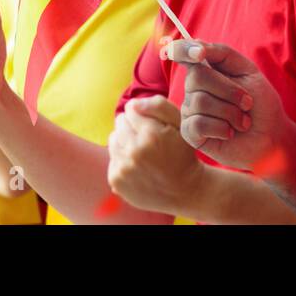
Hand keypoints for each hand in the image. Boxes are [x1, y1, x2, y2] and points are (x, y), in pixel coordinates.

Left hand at [106, 95, 205, 214]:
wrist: (184, 191)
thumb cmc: (183, 154)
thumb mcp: (180, 124)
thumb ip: (158, 105)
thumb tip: (132, 104)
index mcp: (151, 134)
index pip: (131, 108)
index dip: (142, 114)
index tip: (152, 125)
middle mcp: (134, 151)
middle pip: (120, 122)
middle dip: (132, 126)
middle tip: (147, 139)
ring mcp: (123, 167)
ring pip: (113, 138)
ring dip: (125, 141)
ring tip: (142, 152)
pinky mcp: (116, 180)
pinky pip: (112, 158)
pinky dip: (122, 159)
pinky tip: (137, 165)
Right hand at [168, 40, 287, 171]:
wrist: (271, 136)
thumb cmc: (260, 103)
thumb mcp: (248, 71)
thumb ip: (222, 53)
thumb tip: (197, 47)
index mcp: (206, 69)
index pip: (183, 52)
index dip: (183, 49)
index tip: (198, 53)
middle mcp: (193, 88)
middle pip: (198, 77)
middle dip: (229, 90)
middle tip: (247, 102)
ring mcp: (190, 110)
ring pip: (201, 102)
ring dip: (231, 113)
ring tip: (242, 121)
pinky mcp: (190, 133)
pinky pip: (198, 124)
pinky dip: (222, 128)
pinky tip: (230, 132)